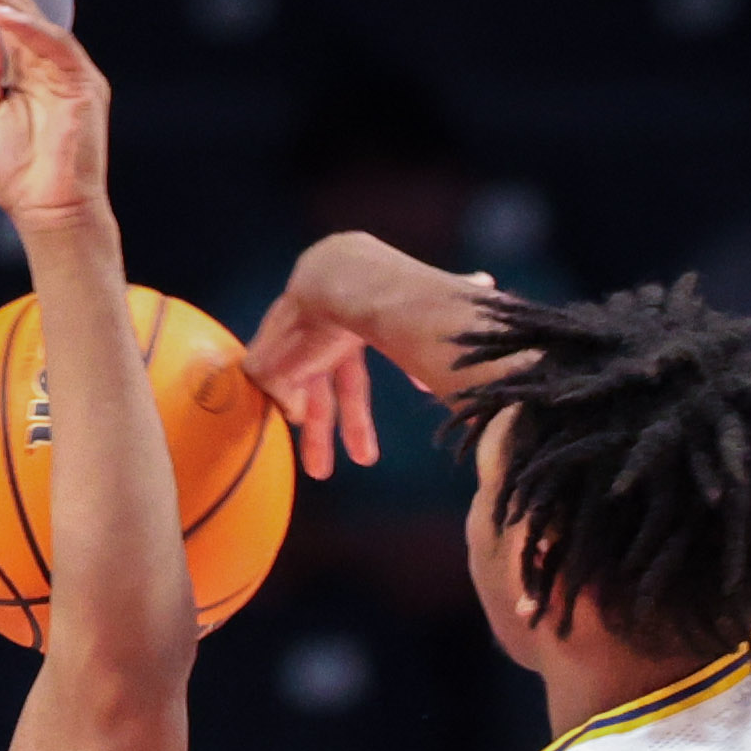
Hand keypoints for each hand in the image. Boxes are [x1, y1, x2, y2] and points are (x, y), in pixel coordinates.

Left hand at [0, 0, 108, 229]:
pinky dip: (27, 29)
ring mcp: (69, 70)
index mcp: (25, 68)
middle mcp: (48, 62)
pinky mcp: (85, 84)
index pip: (2, 14)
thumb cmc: (18, 174)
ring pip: (32, 18)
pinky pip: (55, 46)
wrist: (47, 211)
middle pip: (16, 4)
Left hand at [242, 233, 492, 481]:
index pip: (356, 375)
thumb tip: (485, 281)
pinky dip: (282, 403)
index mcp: (350, 332)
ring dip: (315, 434)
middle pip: (333, 391)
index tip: (400, 410)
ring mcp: (292, 350)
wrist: (337, 278)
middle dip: (350, 426)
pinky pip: (266, 386)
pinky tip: (295, 415)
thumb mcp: (424, 299)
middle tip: (364, 462)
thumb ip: (454, 290)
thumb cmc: (385, 289)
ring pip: (301, 399)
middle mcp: (321, 342)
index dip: (369, 401)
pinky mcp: (268, 358)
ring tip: (321, 473)